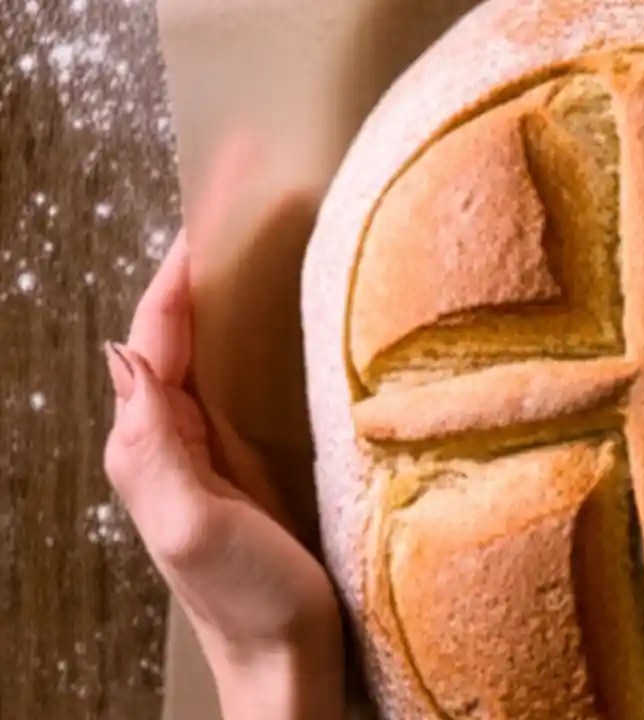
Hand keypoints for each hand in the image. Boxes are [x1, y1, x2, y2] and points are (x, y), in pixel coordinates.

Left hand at [102, 145, 342, 719]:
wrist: (290, 662)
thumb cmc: (249, 603)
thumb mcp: (193, 524)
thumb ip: (155, 442)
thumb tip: (126, 352)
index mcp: (153, 442)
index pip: (158, 331)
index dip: (182, 264)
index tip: (213, 199)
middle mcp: (172, 435)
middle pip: (178, 326)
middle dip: (201, 257)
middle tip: (239, 190)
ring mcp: (211, 447)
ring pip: (208, 345)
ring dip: (225, 285)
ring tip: (254, 230)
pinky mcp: (249, 460)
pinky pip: (238, 376)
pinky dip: (249, 330)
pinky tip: (271, 312)